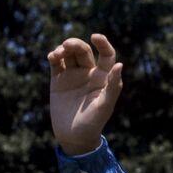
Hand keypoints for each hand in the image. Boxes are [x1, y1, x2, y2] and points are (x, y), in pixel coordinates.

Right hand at [48, 34, 123, 154]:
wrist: (74, 136)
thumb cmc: (94, 122)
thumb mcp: (104, 104)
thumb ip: (112, 85)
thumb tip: (120, 65)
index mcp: (104, 77)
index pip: (106, 55)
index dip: (103, 44)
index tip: (96, 37)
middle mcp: (89, 73)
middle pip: (83, 50)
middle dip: (75, 44)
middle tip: (67, 46)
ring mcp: (73, 75)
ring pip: (69, 54)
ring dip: (63, 49)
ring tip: (58, 54)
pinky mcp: (58, 80)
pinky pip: (56, 63)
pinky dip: (54, 56)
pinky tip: (52, 58)